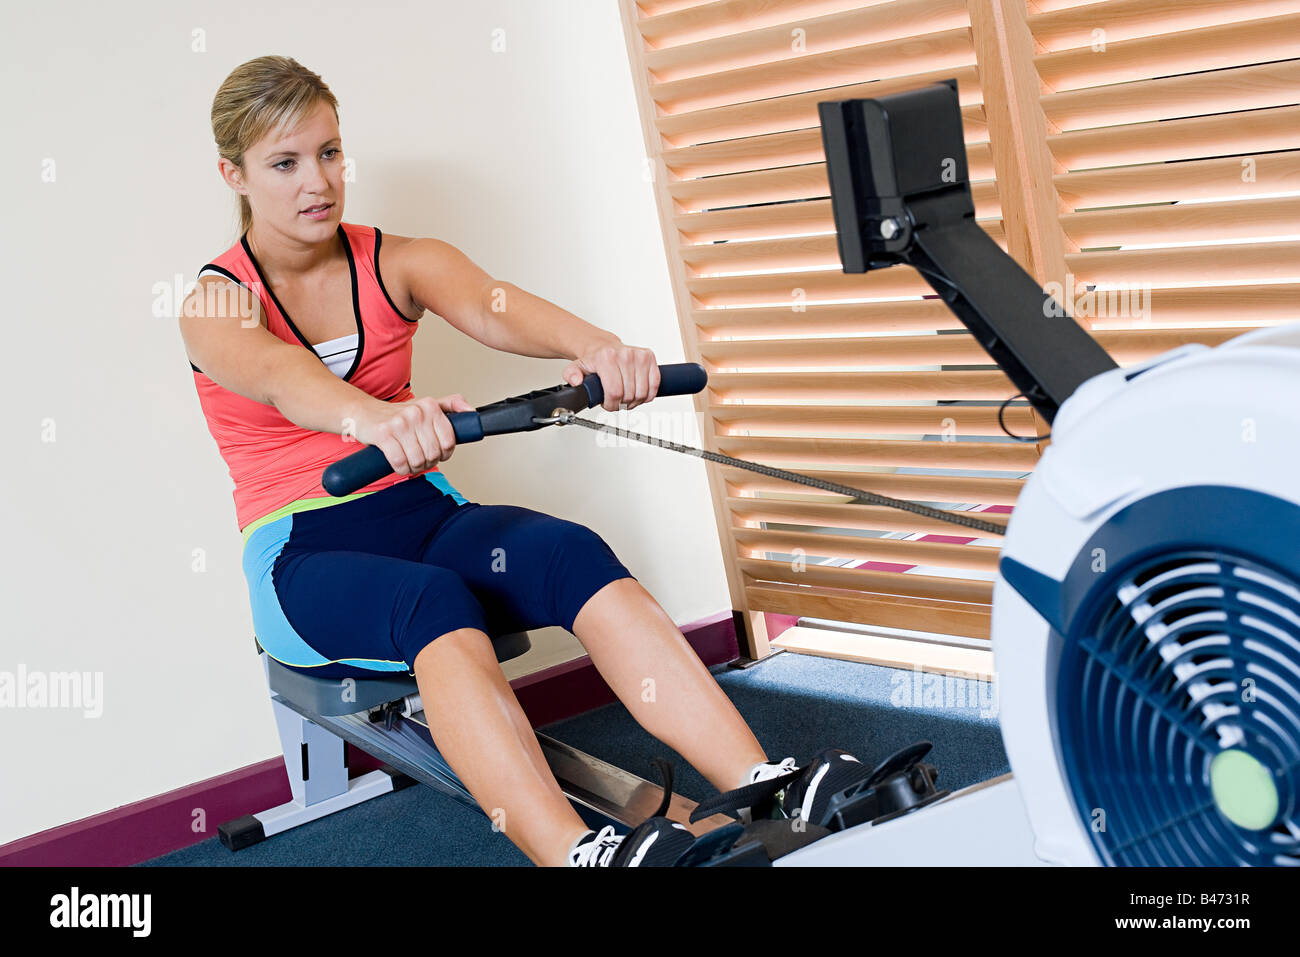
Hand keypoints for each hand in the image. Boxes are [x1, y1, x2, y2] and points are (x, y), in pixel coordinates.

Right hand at [352, 394, 474, 476]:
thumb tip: (472, 412)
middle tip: (420, 458)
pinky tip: (399, 464)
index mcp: (430, 406)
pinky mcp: (384, 434)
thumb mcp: (426, 406)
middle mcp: (417, 412)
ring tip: (410, 462)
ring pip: (418, 460)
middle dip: (428, 462)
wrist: (364, 413)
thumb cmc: (398, 414)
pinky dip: (401, 469)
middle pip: (433, 453)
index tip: (437, 453)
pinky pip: (400, 462)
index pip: (449, 441)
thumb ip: (451, 405)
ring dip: (414, 468)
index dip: (444, 453)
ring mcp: (400, 422)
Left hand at [561, 343, 659, 411]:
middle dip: (622, 404)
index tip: (609, 405)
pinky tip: (638, 392)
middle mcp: (625, 355)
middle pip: (629, 394)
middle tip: (616, 401)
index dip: (612, 404)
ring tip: (626, 398)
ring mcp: (639, 356)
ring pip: (642, 392)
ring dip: (635, 401)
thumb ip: (571, 375)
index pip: (615, 392)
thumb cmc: (594, 360)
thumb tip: (576, 382)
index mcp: (607, 358)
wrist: (605, 347)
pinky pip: (655, 384)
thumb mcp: (576, 368)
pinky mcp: (649, 357)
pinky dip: (648, 394)